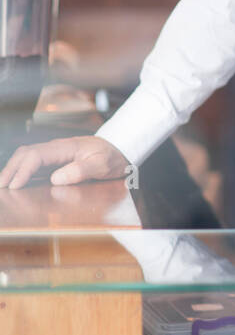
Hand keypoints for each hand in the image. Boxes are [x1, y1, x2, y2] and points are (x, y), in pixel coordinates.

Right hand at [0, 136, 129, 189]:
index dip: (23, 171)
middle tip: (1, 187)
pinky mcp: (56, 161)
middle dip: (11, 170)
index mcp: (65, 147)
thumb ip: (80, 171)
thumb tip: (56, 178)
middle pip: (25, 154)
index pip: (36, 156)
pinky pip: (34, 164)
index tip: (15, 186)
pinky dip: (21, 171)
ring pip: (26, 157)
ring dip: (13, 170)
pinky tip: (16, 182)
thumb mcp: (101, 165)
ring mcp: (55, 154)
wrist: (121, 148)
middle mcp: (56, 149)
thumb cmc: (112, 156)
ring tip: (3, 185)